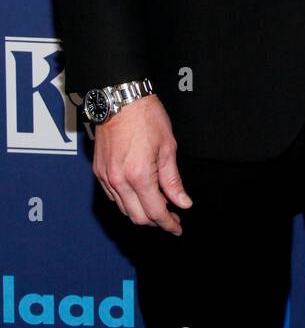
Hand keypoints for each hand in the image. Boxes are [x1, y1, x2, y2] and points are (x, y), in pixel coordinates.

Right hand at [92, 94, 191, 235]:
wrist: (120, 99)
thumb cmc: (146, 117)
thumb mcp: (168, 147)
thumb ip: (173, 180)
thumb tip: (183, 203)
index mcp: (140, 175)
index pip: (155, 212)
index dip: (168, 223)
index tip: (177, 228)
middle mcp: (119, 180)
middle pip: (137, 217)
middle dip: (155, 221)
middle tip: (172, 217)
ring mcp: (106, 177)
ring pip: (123, 209)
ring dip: (140, 212)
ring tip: (158, 205)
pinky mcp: (98, 171)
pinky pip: (112, 196)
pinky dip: (127, 201)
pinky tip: (140, 193)